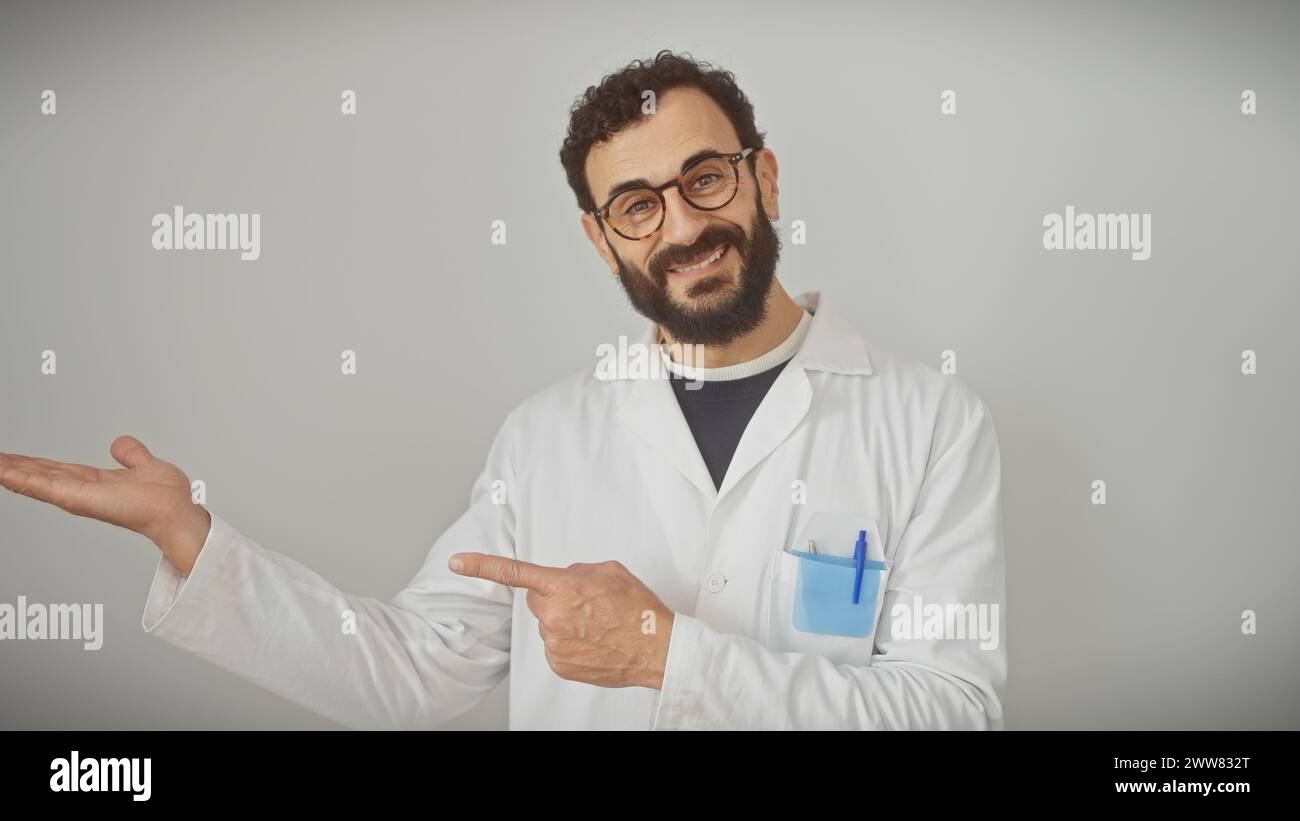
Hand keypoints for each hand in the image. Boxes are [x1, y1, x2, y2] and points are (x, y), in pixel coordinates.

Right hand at [0, 435, 210, 573]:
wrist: (176, 511)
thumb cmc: (167, 497)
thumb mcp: (145, 465)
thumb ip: (131, 454)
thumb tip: (119, 444)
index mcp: (95, 482)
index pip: (57, 471)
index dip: (34, 464)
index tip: (12, 457)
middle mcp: (83, 491)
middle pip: (40, 475)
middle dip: (15, 467)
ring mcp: (78, 496)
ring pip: (36, 481)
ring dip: (11, 472)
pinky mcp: (78, 499)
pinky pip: (44, 487)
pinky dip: (21, 479)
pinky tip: (3, 472)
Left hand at [449, 553, 674, 689]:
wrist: (657, 649)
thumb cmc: (638, 610)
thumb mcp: (610, 571)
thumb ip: (576, 571)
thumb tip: (563, 579)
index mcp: (564, 587)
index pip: (514, 573)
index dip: (482, 566)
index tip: (458, 562)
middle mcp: (554, 616)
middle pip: (538, 600)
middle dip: (556, 598)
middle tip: (587, 604)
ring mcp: (555, 644)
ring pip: (548, 625)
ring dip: (565, 622)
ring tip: (597, 626)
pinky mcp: (559, 665)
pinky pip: (555, 646)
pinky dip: (570, 643)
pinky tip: (593, 642)